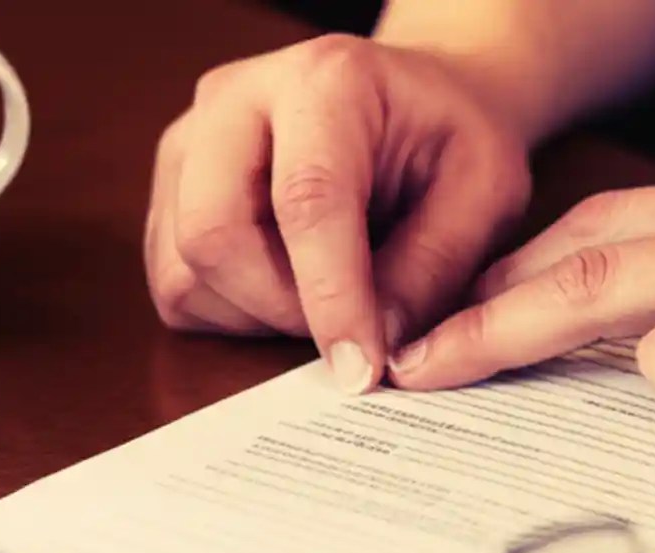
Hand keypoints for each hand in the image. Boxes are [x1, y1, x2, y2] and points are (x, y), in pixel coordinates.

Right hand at [144, 34, 530, 393]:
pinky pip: (175, 284)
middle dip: (280, 309)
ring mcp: (188, 143)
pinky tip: (288, 291)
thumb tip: (378, 349)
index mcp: (325, 81)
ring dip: (255, 317)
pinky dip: (231, 314)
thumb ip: (435, 267)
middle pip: (213, 232)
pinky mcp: (169, 189)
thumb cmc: (449, 141)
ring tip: (325, 301)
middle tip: (347, 332)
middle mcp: (235, 99)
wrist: (410, 106)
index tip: (361, 368)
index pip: (306, 199)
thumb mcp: (485, 193)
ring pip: (183, 268)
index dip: (331, 297)